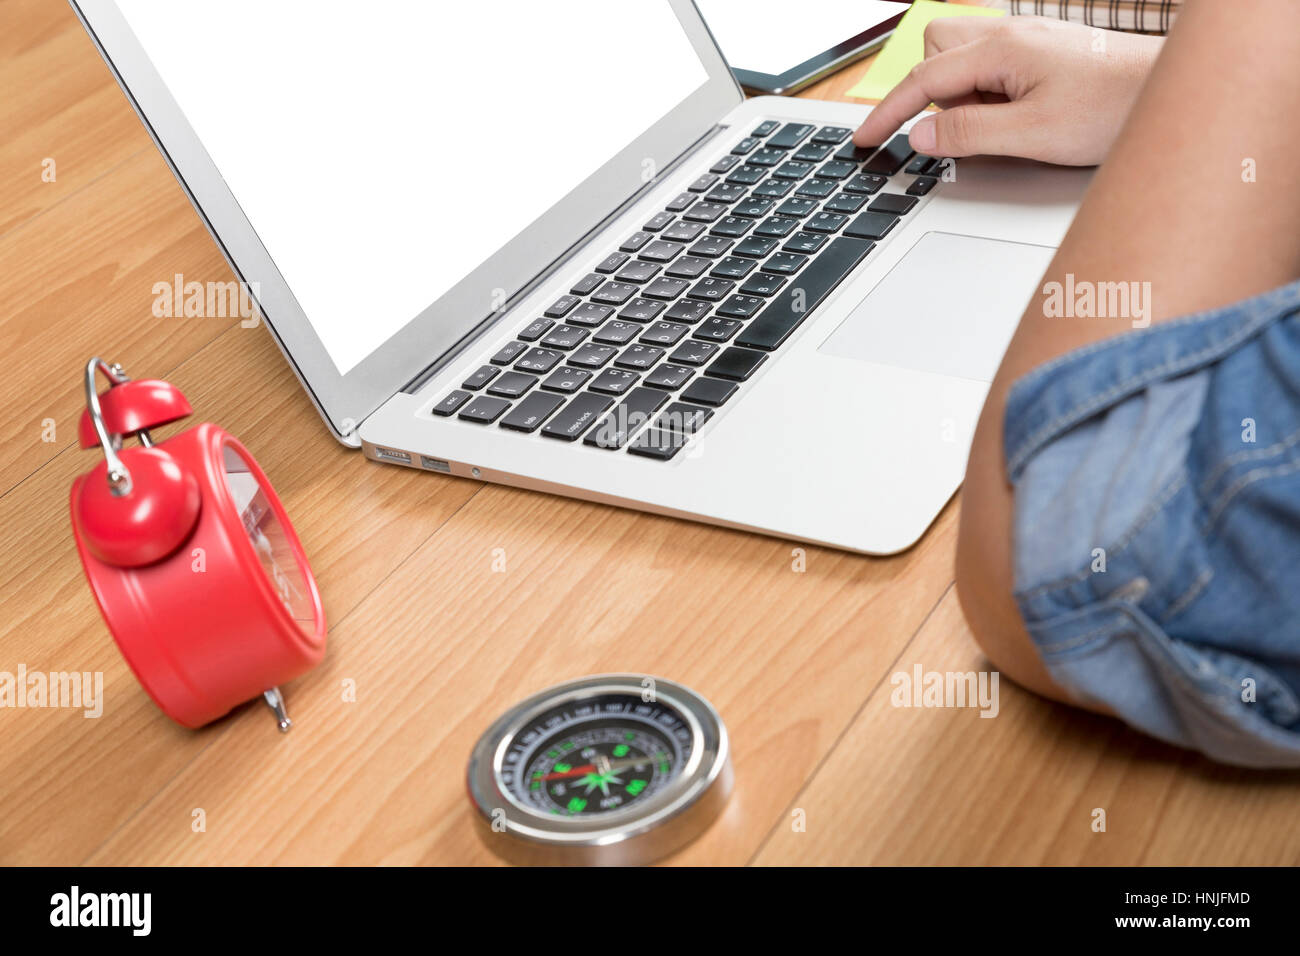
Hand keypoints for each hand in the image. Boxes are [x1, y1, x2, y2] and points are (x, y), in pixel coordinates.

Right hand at [852, 16, 1163, 165]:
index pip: (922, 82)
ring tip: (1006, 121)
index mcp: (1000, 50)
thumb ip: (969, 135)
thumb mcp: (1032, 135)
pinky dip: (988, 90)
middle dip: (936, 94)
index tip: (863, 140)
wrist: (1168, 92)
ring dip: (965, 93)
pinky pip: (990, 64)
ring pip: (960, 56)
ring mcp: (1025, 39)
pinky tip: (1022, 111)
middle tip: (973, 128)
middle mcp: (1009, 34)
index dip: (887, 114)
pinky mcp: (1039, 51)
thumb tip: (920, 136)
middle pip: (934, 53)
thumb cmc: (1111, 109)